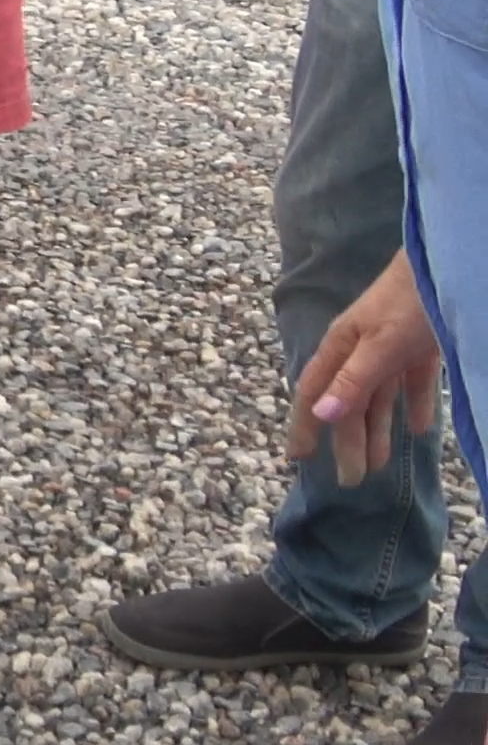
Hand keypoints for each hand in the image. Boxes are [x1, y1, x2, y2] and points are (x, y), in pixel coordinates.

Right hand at [290, 257, 442, 486]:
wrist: (446, 265)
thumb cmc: (408, 302)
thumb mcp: (379, 344)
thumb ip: (353, 380)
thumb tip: (322, 417)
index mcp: (341, 348)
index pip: (314, 393)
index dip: (305, 425)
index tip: (298, 458)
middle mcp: (360, 352)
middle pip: (349, 403)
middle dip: (349, 441)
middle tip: (352, 480)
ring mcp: (390, 349)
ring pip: (379, 398)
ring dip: (378, 430)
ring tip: (380, 465)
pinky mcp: (418, 348)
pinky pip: (411, 384)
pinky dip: (414, 406)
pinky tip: (418, 428)